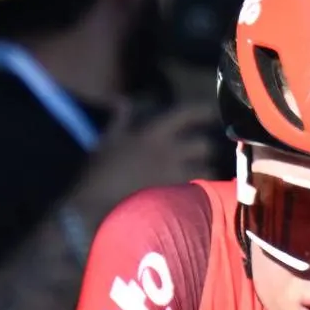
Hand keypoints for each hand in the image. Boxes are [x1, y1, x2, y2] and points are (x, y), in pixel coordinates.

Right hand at [70, 105, 216, 220]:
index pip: (187, 114)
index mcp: (153, 134)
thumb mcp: (107, 140)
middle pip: (205, 145)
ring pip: (207, 171)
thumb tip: (122, 101)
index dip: (203, 110)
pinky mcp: (178, 200)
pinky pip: (199, 193)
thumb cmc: (100, 172)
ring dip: (206, 172)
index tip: (211, 111)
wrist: (97, 209)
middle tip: (202, 152)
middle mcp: (170, 153)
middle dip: (205, 148)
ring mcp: (176, 178)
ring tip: (201, 176)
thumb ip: (119, 119)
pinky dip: (200, 192)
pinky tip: (194, 196)